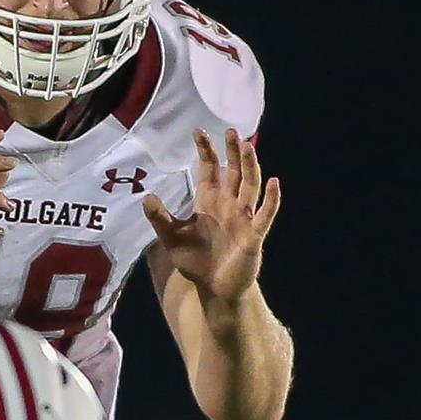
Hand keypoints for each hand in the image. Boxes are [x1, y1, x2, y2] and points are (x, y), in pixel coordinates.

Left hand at [143, 129, 279, 309]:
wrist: (213, 288)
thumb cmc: (195, 261)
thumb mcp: (172, 237)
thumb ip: (160, 218)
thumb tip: (147, 196)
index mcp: (209, 201)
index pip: (210, 169)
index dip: (206, 150)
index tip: (198, 130)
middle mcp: (228, 204)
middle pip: (233, 171)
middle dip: (232, 152)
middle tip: (232, 131)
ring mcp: (243, 218)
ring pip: (250, 186)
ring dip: (249, 167)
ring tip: (248, 147)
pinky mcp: (254, 235)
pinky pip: (265, 214)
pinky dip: (271, 199)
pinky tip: (274, 182)